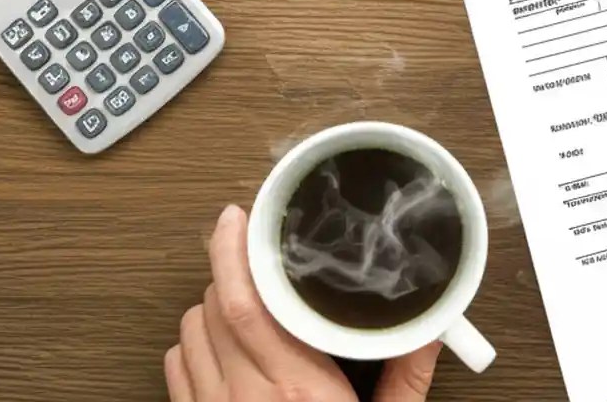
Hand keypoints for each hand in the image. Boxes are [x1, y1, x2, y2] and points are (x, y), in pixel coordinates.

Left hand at [165, 205, 441, 401]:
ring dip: (209, 310)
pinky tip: (220, 348)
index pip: (244, 304)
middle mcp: (246, 401)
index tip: (237, 221)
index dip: (231, 253)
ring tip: (241, 303)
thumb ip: (408, 375)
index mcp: (297, 392)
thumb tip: (432, 327)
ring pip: (187, 333)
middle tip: (252, 257)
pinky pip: (174, 369)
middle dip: (229, 275)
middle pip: (211, 309)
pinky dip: (191, 347)